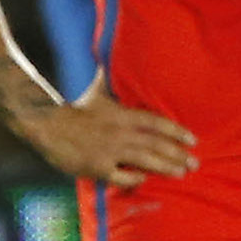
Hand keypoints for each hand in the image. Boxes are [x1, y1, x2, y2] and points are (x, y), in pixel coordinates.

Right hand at [19, 70, 196, 188]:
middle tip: (195, 163)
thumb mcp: (96, 90)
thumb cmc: (72, 106)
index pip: (157, 122)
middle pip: (156, 144)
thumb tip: (109, 60)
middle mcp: (120, 133)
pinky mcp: (96, 167)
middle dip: (177, 154)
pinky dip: (134, 180)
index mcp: (122, 114)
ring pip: (144, 161)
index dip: (176, 131)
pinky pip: (120, 177)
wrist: (45, 123)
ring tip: (181, 173)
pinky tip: (143, 180)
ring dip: (165, 167)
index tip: (193, 139)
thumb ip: (108, 78)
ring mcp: (109, 151)